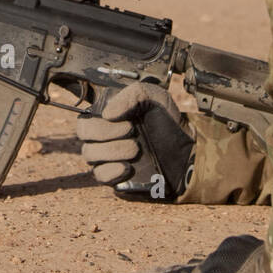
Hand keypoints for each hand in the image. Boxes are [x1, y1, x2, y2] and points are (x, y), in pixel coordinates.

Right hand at [75, 82, 193, 198]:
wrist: (187, 151)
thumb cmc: (168, 123)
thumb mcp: (155, 97)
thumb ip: (131, 95)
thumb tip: (107, 114)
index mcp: (109, 118)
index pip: (85, 118)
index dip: (99, 120)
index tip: (126, 120)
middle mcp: (104, 137)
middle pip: (84, 135)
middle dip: (106, 132)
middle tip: (131, 131)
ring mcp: (108, 158)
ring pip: (91, 154)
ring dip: (113, 150)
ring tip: (136, 149)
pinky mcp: (115, 176)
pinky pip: (100, 175)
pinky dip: (111, 171)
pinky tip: (128, 167)